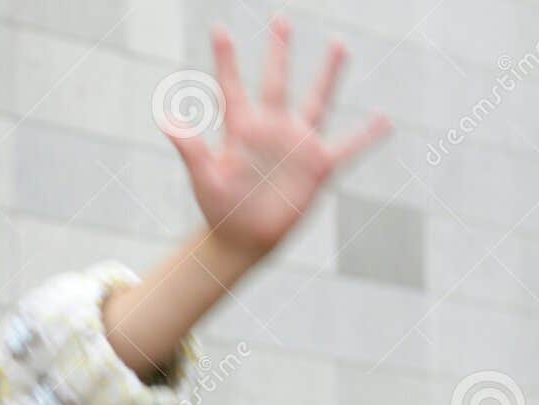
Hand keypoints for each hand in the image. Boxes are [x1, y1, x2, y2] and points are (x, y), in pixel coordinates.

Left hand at [163, 17, 391, 259]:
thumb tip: (164, 118)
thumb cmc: (219, 209)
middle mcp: (271, 130)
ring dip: (328, 75)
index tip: (218, 30)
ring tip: (338, 44)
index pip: (232, 87)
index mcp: (241, 130)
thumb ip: (190, 147)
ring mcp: (297, 146)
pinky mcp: (317, 167)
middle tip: (280, 19)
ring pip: (316, 102)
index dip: (225, 60)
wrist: (242, 239)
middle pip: (276, 82)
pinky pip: (348, 148)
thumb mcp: (203, 176)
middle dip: (278, 52)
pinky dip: (367, 135)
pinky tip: (385, 119)